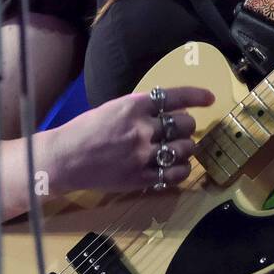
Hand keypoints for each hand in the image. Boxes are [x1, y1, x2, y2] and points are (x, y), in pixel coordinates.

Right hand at [51, 86, 215, 193]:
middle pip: (185, 124)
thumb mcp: (113, 108)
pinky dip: (182, 169)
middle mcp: (141, 129)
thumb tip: (168, 110)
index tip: (209, 99)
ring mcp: (142, 155)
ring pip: (185, 149)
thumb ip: (140, 108)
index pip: (174, 97)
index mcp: (133, 106)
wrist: (64, 159)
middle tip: (181, 130)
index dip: (196, 96)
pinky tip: (178, 166)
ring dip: (187, 148)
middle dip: (187, 126)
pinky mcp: (140, 177)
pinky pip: (174, 174)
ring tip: (179, 148)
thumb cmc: (86, 130)